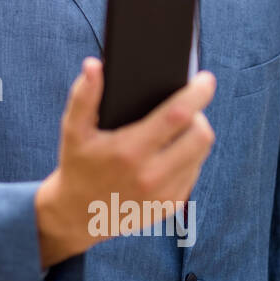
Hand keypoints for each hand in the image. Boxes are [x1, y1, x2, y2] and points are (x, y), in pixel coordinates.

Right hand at [35, 57, 215, 268]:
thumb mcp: (73, 129)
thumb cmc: (77, 164)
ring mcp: (163, 194)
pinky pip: (193, 173)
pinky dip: (188, 157)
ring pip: (201, 154)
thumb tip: (94, 65)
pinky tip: (170, 152)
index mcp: (129, 151)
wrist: (77, 215)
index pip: (177, 116)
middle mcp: (151, 175)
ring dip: (195, 136)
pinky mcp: (170, 206)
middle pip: (201, 136)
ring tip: (177, 128)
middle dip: (199, 115)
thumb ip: (84, 95)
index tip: (206, 79)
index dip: (197, 94)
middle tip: (187, 108)